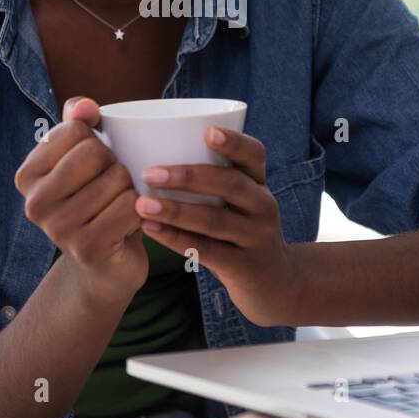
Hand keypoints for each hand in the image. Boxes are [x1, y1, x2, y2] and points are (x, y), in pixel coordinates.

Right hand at [14, 96, 146, 299]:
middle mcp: (34, 204)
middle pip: (94, 152)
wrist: (105, 267)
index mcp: (26, 176)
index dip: (97, 141)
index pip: (74, 130)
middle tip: (111, 187)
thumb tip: (84, 106)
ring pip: (117, 179)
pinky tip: (128, 224)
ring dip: (129, 189)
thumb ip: (77, 122)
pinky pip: (131, 207)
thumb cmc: (96, 203)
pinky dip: (140, 211)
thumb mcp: (81, 159)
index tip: (94, 166)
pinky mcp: (87, 248)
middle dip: (115, 164)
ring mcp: (58, 229)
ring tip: (117, 207)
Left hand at [133, 127, 302, 326]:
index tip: (207, 132)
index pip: (254, 154)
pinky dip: (177, 239)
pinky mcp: (245, 267)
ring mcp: (256, 237)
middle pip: (231, 184)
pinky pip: (208, 251)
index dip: (234, 141)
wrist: (276, 285)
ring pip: (216, 220)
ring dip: (176, 211)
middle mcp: (262, 206)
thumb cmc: (241, 232)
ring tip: (142, 204)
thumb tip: (147, 147)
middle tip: (150, 173)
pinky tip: (151, 230)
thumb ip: (210, 180)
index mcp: (259, 183)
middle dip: (189, 176)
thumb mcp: (239, 203)